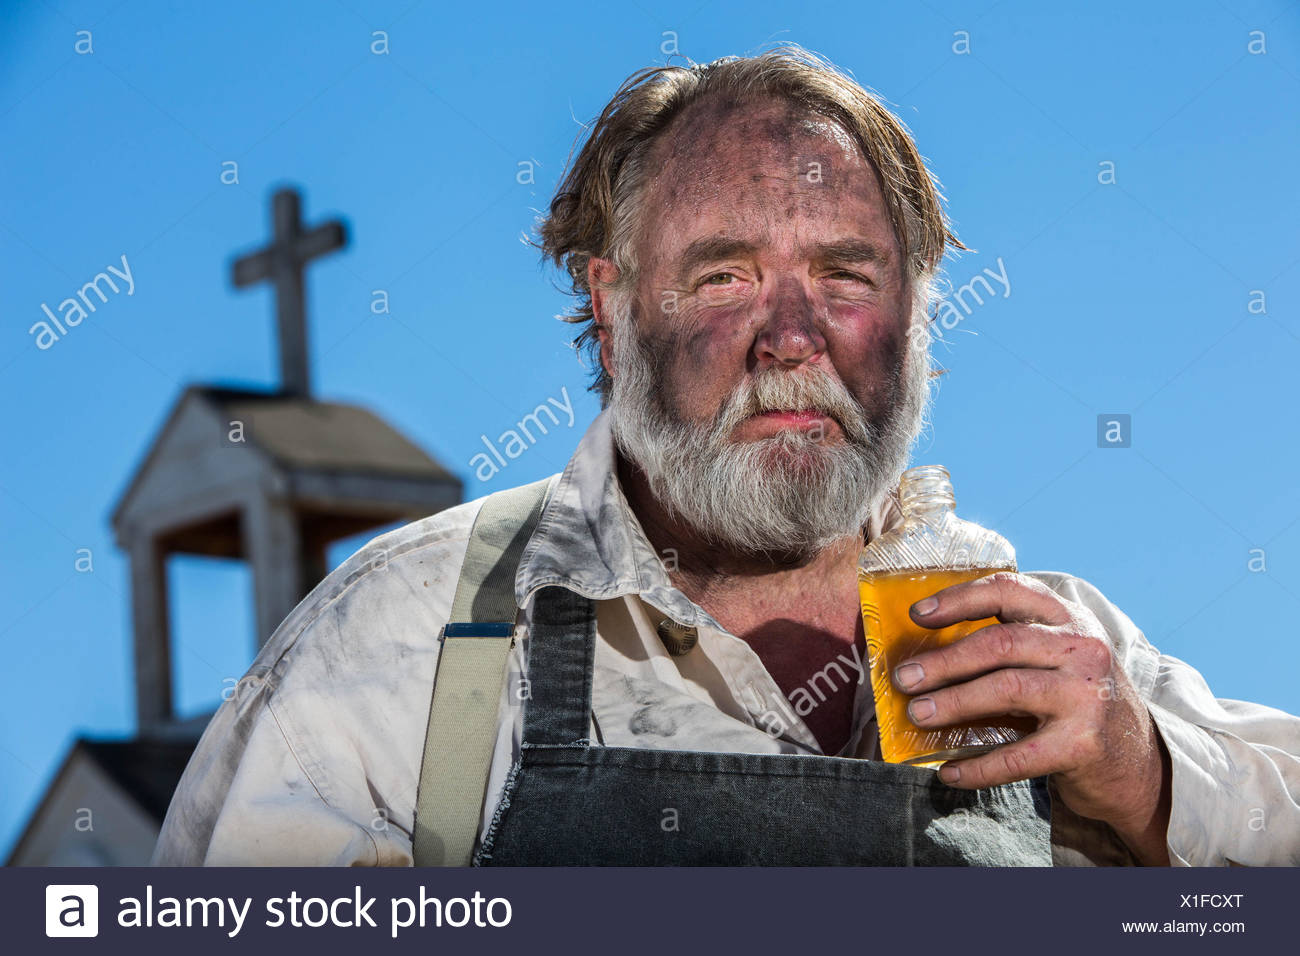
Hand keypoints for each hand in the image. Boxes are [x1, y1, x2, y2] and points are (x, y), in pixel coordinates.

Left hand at [894, 571, 1172, 864]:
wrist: (1136, 764)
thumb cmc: (1074, 704)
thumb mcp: (1053, 660)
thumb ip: (1007, 647)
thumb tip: (923, 655)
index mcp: (1069, 619)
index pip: (1009, 590)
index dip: (959, 598)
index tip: (917, 614)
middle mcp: (1083, 649)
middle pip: (1000, 643)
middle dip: (944, 661)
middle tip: (904, 678)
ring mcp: (1087, 696)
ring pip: (1006, 689)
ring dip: (953, 703)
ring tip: (917, 715)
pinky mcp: (1085, 744)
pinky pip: (1018, 755)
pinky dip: (978, 765)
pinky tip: (949, 771)